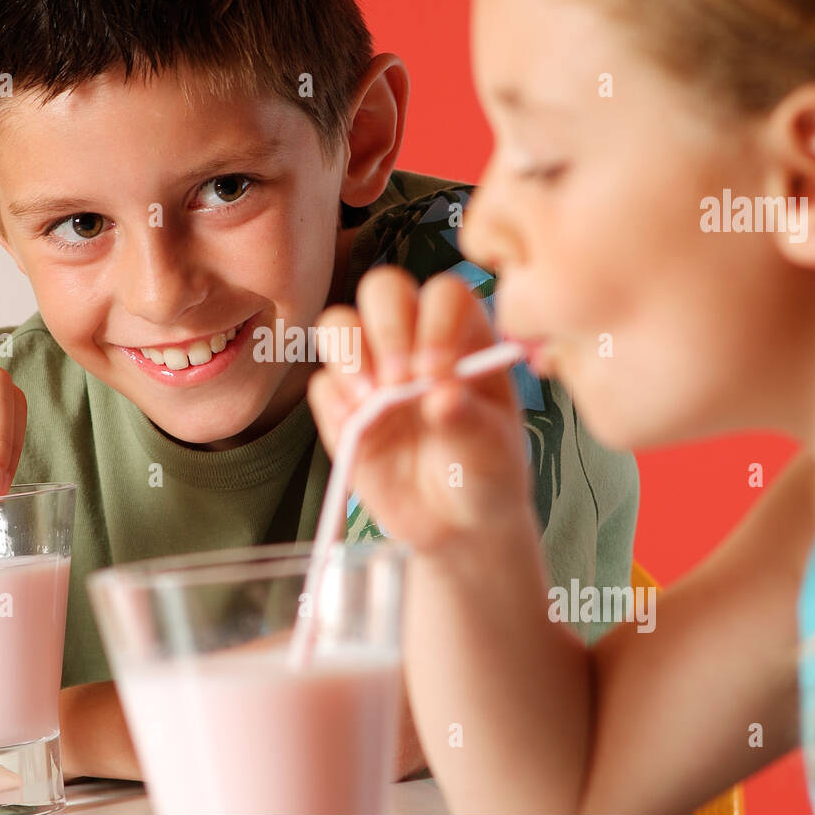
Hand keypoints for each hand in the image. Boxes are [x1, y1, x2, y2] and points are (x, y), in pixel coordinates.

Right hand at [308, 267, 536, 557]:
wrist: (455, 525)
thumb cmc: (484, 473)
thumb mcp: (492, 452)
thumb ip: (471, 423)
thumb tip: (443, 397)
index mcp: (463, 335)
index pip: (443, 295)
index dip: (435, 322)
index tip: (436, 373)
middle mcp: (413, 340)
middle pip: (383, 290)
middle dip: (386, 328)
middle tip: (397, 383)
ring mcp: (371, 369)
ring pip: (339, 324)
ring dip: (349, 356)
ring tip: (371, 403)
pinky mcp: (342, 406)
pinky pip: (322, 386)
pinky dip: (334, 404)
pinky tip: (358, 432)